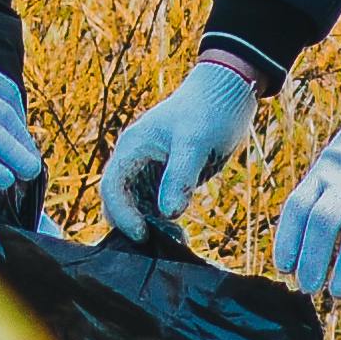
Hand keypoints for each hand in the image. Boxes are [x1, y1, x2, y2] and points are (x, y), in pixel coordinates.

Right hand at [100, 57, 257, 236]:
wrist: (228, 93)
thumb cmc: (209, 111)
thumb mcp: (195, 143)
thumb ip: (180, 177)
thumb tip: (168, 214)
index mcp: (132, 147)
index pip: (112, 187)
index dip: (122, 214)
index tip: (143, 235)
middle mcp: (135, 160)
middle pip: (119, 202)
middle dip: (133, 225)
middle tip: (158, 246)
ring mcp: (149, 170)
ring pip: (137, 208)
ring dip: (150, 228)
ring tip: (176, 242)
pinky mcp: (166, 178)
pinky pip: (155, 207)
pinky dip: (163, 223)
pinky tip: (181, 236)